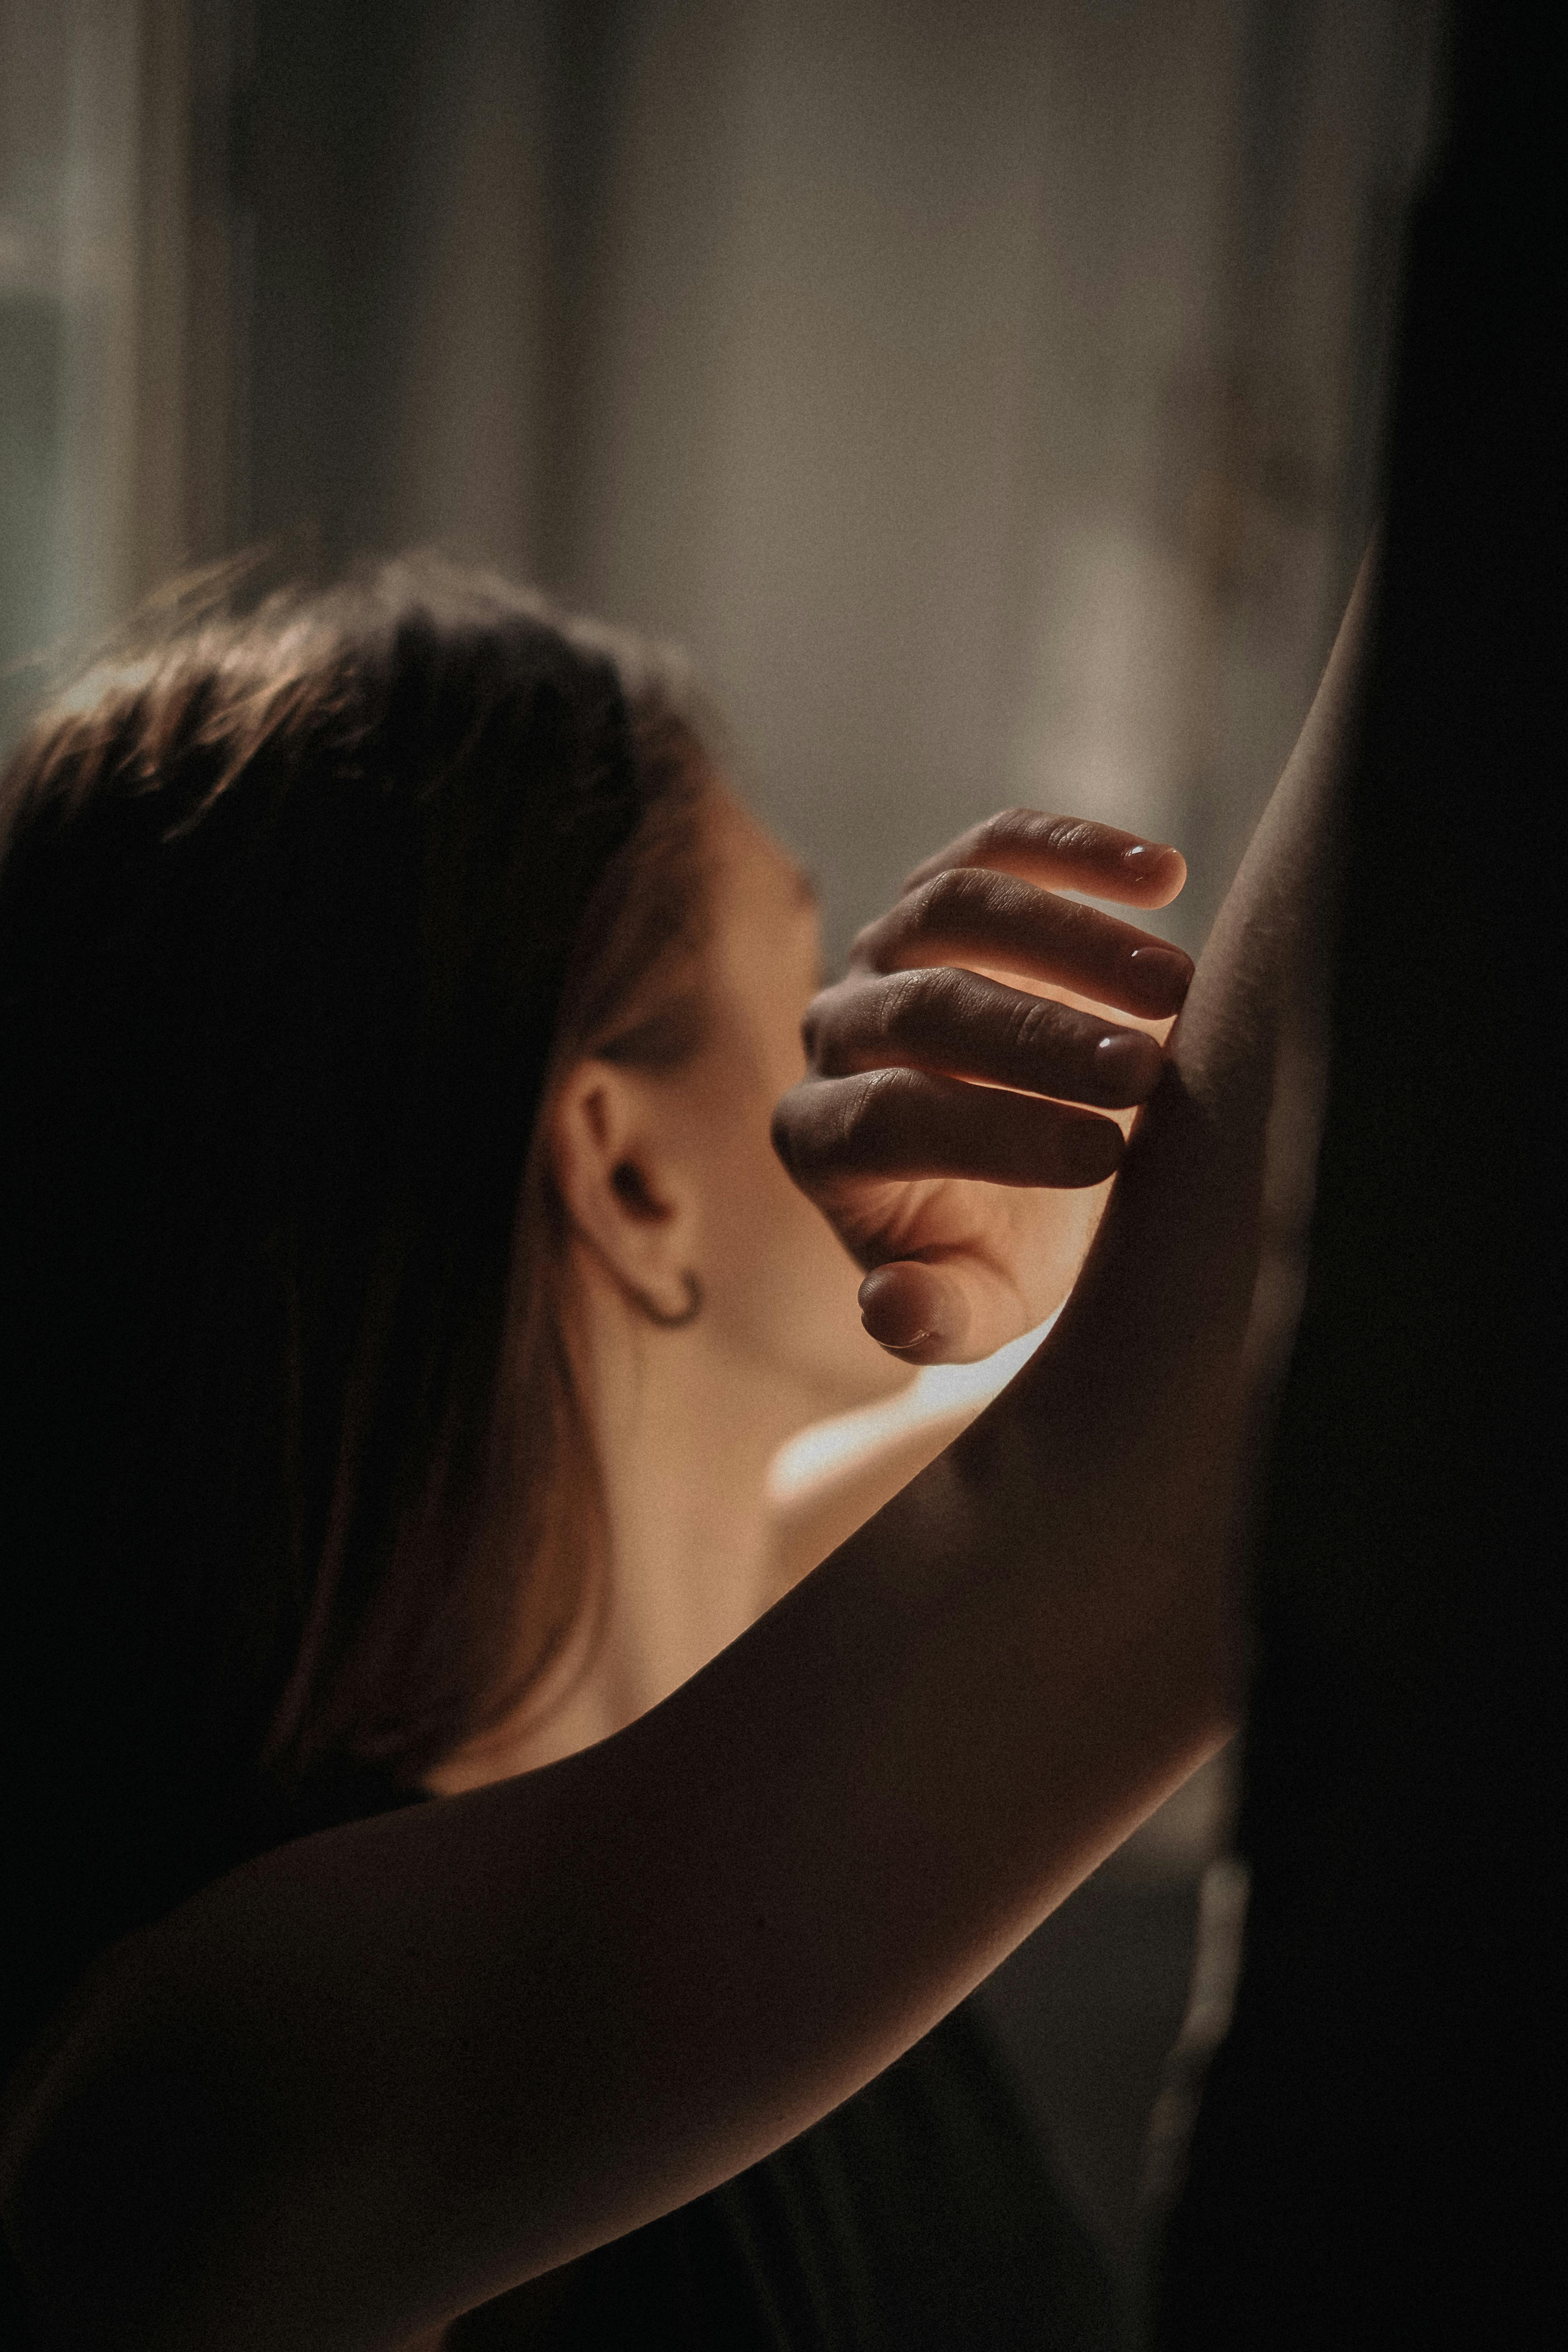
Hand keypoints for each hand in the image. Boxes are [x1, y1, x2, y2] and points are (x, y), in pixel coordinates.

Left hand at [771, 812, 1189, 1363]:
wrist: (1024, 1160)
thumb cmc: (998, 1238)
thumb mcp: (977, 1298)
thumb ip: (933, 1318)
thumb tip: (890, 1309)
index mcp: (822, 1138)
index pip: (890, 1120)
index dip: (994, 1132)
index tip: (1109, 1157)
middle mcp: (834, 1030)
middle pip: (923, 1011)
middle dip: (1037, 1041)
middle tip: (1146, 1076)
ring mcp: (884, 946)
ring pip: (956, 909)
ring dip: (1070, 943)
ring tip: (1176, 986)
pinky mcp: (945, 885)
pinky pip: (998, 845)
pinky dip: (1078, 851)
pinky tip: (1165, 876)